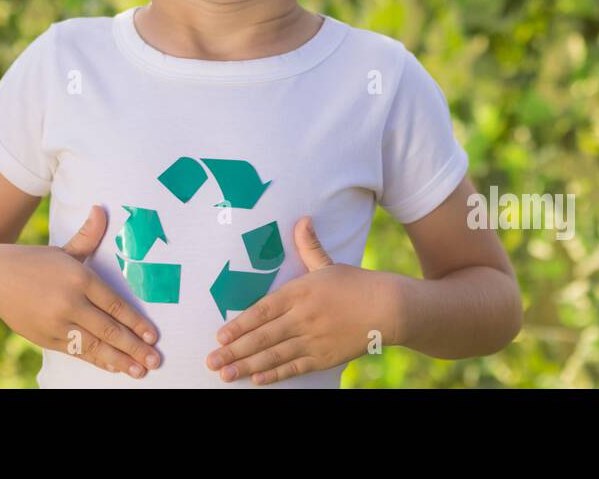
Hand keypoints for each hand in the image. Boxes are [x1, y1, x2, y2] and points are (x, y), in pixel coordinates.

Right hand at [0, 205, 161, 378]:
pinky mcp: (45, 338)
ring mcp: (56, 322)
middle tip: (155, 360)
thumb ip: (88, 235)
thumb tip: (102, 209)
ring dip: (119, 360)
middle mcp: (69, 302)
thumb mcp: (62, 249)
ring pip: (94, 345)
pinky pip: (76, 352)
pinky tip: (113, 367)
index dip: (136, 322)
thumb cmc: (33, 262)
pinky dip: (96, 360)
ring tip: (139, 371)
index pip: (115, 304)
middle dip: (134, 347)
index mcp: (79, 277)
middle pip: (108, 328)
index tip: (153, 336)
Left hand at [205, 215, 396, 384]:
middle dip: (234, 351)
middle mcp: (302, 318)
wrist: (387, 308)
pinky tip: (256, 379)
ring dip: (247, 366)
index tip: (219, 336)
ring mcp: (313, 340)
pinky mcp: (324, 357)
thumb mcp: (327, 263)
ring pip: (274, 355)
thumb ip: (308, 245)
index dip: (239, 325)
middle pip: (262, 337)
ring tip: (225, 374)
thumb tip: (302, 219)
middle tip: (211, 362)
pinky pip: (294, 367)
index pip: (262, 311)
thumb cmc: (354, 284)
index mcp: (299, 293)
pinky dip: (274, 374)